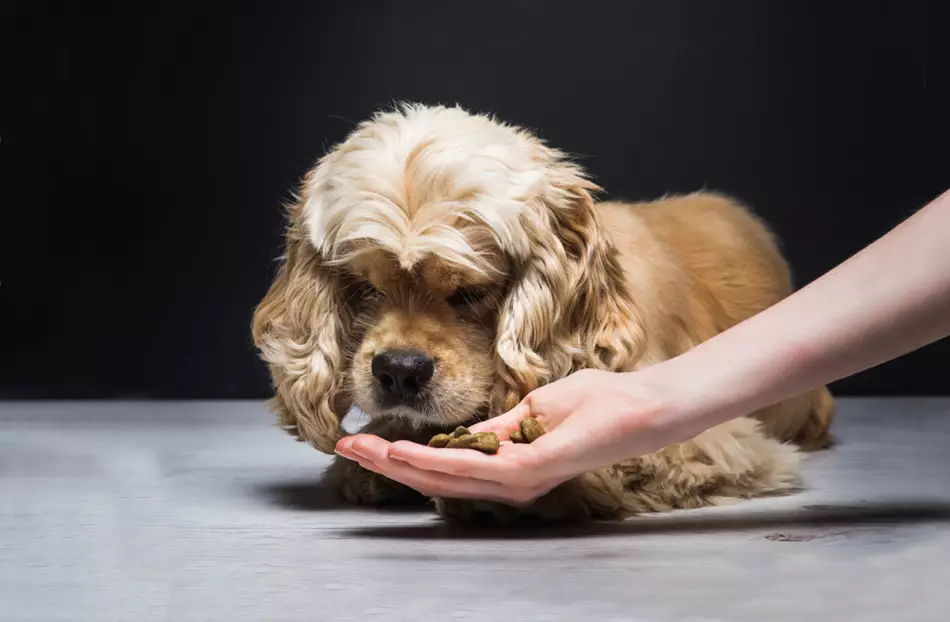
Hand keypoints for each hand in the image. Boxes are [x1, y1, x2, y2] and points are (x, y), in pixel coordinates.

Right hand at [334, 368, 695, 505]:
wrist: (642, 405)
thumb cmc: (598, 403)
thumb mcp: (537, 409)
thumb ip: (501, 426)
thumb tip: (465, 434)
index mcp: (510, 463)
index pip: (447, 465)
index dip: (404, 456)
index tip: (366, 439)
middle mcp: (510, 478)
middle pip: (436, 476)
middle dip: (388, 462)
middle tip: (345, 445)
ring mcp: (520, 476)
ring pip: (446, 475)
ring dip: (400, 463)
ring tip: (363, 448)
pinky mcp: (533, 467)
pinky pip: (474, 465)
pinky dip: (434, 459)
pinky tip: (405, 452)